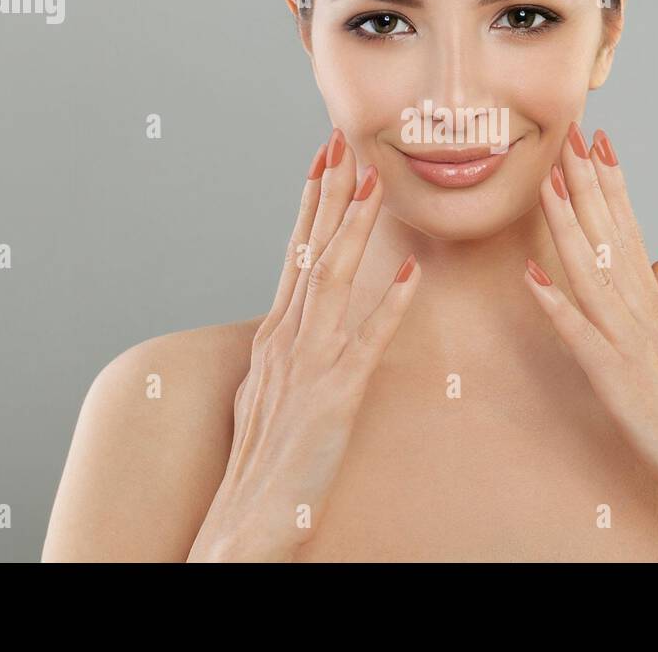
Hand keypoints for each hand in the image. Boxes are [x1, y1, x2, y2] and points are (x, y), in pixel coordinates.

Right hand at [188, 129, 419, 561]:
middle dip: (330, 193)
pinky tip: (412, 274)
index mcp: (273, 334)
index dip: (312, 203)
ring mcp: (308, 364)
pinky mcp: (335, 395)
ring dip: (354, 228)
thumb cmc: (259, 459)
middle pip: (311, 251)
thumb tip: (283, 322)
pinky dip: (391, 304)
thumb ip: (277, 351)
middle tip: (345, 143)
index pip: (296, 253)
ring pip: (333, 280)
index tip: (324, 159)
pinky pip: (368, 341)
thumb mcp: (262, 390)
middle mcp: (286, 338)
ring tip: (374, 184)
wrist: (246, 515)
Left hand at [523, 122, 657, 557]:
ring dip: (569, 225)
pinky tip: (532, 275)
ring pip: (594, 272)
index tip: (598, 141)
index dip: (612, 184)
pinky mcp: (617, 381)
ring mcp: (631, 344)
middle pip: (612, 237)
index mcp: (657, 303)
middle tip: (571, 132)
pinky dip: (556, 306)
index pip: (631, 230)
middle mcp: (646, 313)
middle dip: (588, 184)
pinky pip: (580, 337)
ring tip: (548, 182)